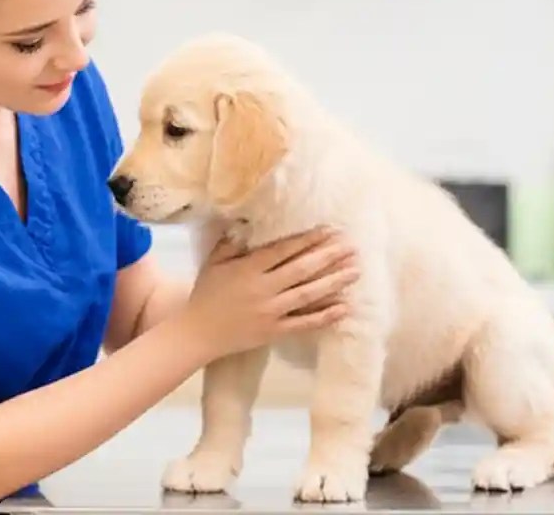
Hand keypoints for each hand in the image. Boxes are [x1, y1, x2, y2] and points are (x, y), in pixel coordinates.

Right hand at [179, 227, 359, 360]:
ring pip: (308, 294)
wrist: (197, 333)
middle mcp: (263, 289)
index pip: (284, 250)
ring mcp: (271, 312)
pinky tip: (344, 307)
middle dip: (328, 257)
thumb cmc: (205, 294)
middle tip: (352, 247)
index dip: (308, 239)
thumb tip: (249, 221)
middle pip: (302, 270)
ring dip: (334, 282)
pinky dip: (324, 316)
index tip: (329, 230)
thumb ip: (232, 241)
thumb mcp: (214, 262)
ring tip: (355, 271)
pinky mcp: (274, 331)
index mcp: (248, 269)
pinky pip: (304, 324)